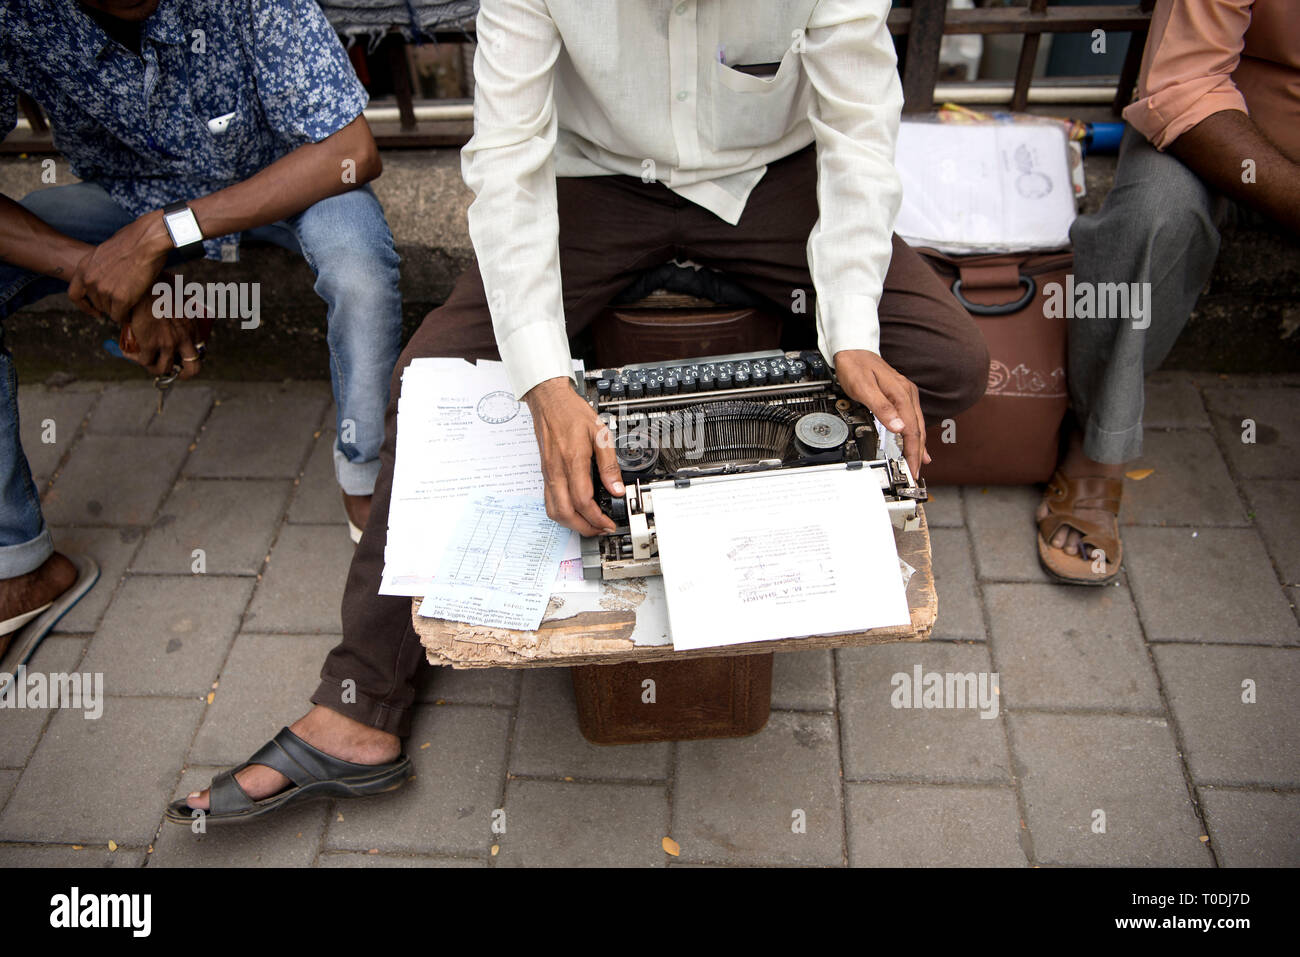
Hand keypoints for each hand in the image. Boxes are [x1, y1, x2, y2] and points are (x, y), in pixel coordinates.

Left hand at [67, 210, 171, 323]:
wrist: (147, 241)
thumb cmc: (133, 241)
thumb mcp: (106, 251)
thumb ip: (100, 266)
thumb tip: (107, 275)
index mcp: (84, 267)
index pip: (74, 294)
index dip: (84, 305)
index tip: (94, 310)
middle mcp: (90, 280)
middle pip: (96, 303)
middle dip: (109, 304)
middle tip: (123, 300)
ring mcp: (104, 290)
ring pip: (109, 310)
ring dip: (120, 308)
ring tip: (132, 298)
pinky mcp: (120, 298)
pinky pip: (119, 316)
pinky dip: (126, 315)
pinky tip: (134, 306)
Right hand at [119, 284, 203, 379]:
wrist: (145, 285)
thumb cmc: (159, 286)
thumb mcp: (179, 297)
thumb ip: (183, 302)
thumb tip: (182, 297)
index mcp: (193, 329)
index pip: (200, 353)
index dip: (191, 359)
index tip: (182, 358)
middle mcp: (185, 339)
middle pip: (192, 369)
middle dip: (182, 374)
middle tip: (171, 370)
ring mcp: (168, 344)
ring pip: (164, 369)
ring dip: (154, 367)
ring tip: (145, 360)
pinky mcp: (150, 345)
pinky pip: (144, 361)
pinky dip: (135, 359)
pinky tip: (129, 353)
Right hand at [523, 377, 623, 535]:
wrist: (549, 401)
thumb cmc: (572, 413)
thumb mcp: (600, 433)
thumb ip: (609, 464)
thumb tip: (617, 488)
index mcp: (572, 460)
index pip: (582, 500)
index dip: (596, 517)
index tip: (608, 523)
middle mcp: (557, 471)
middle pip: (566, 513)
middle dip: (584, 527)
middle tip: (601, 528)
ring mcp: (549, 474)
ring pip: (554, 511)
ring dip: (571, 524)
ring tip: (589, 524)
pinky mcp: (545, 473)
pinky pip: (549, 501)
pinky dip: (561, 514)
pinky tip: (574, 512)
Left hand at [833, 349, 929, 478]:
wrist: (852, 349)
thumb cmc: (855, 366)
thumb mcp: (863, 388)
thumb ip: (881, 408)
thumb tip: (899, 428)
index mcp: (901, 394)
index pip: (912, 429)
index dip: (913, 451)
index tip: (913, 468)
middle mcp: (907, 394)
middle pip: (918, 429)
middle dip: (917, 453)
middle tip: (915, 473)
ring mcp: (905, 394)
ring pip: (917, 425)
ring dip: (918, 446)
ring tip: (919, 463)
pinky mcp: (900, 395)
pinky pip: (912, 418)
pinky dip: (915, 434)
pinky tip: (918, 443)